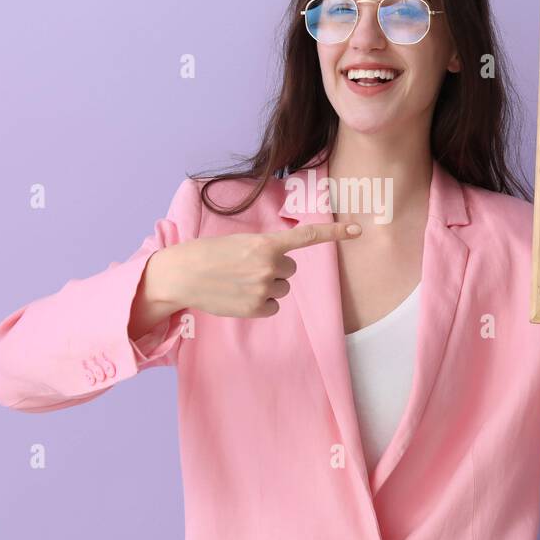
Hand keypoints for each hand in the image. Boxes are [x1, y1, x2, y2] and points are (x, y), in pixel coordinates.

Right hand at [136, 221, 362, 327]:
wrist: (181, 274)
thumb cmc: (207, 253)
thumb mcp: (239, 241)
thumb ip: (264, 249)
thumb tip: (281, 263)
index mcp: (266, 243)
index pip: (307, 236)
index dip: (334, 232)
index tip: (358, 230)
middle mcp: (269, 266)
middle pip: (291, 269)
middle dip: (274, 268)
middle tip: (247, 267)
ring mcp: (263, 289)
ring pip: (282, 289)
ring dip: (267, 286)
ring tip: (239, 281)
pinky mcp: (255, 309)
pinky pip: (273, 307)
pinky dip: (260, 304)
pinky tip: (239, 296)